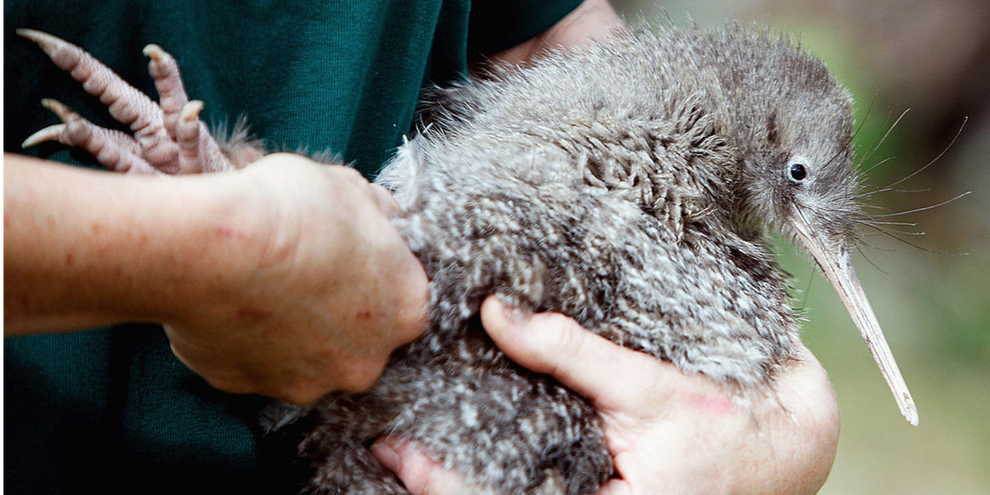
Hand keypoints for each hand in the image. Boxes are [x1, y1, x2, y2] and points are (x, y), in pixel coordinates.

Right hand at [3, 152, 428, 403]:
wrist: (211, 247)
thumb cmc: (289, 213)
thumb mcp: (349, 187)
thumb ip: (376, 212)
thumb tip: (383, 212)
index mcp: (406, 309)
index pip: (405, 297)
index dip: (376, 272)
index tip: (349, 255)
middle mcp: (366, 360)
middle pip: (360, 339)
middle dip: (337, 312)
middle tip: (302, 273)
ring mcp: (308, 382)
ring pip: (308, 358)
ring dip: (293, 332)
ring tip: (260, 288)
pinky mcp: (250, 388)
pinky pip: (255, 364)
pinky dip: (246, 341)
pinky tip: (229, 304)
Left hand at [372, 296, 839, 494]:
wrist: (794, 453)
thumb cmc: (736, 431)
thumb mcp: (647, 388)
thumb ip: (570, 353)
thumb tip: (498, 313)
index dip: (441, 486)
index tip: (397, 453)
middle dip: (444, 486)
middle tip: (395, 455)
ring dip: (472, 481)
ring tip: (423, 455)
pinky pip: (540, 493)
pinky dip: (504, 477)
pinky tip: (479, 453)